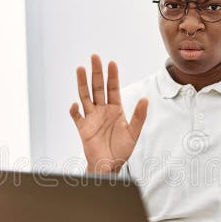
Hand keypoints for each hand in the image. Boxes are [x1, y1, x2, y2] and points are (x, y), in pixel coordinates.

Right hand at [69, 54, 147, 172]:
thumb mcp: (134, 132)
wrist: (109, 165)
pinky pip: (77, 117)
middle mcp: (102, 110)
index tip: (111, 63)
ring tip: (80, 69)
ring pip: (85, 96)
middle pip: (97, 87)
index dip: (112, 76)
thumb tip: (146, 99)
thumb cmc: (122, 149)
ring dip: (82, 84)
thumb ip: (139, 116)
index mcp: (115, 109)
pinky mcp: (83, 128)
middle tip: (94, 57)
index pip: (113, 88)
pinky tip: (75, 104)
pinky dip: (75, 110)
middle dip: (96, 72)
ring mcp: (91, 117)